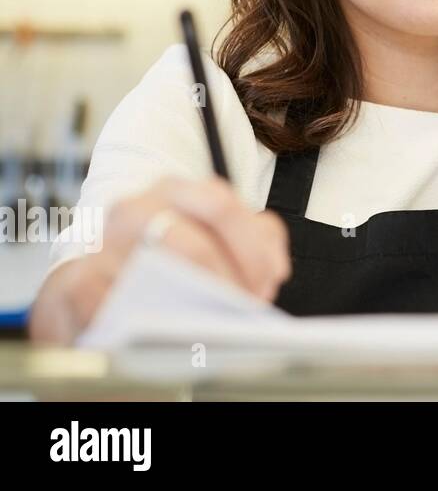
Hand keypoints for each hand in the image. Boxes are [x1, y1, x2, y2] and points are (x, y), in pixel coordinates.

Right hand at [28, 176, 290, 345]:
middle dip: (227, 285)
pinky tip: (159, 342)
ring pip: (152, 274)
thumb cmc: (165, 262)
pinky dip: (137, 327)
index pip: (220, 204)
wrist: (96, 293)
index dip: (251, 249)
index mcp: (174, 192)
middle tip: (243, 314)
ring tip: (212, 332)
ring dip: (189, 308)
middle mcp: (133, 210)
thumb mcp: (213, 239)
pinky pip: (106, 305)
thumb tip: (272, 270)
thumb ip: (254, 241)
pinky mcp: (69, 285)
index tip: (267, 283)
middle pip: (192, 244)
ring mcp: (99, 245)